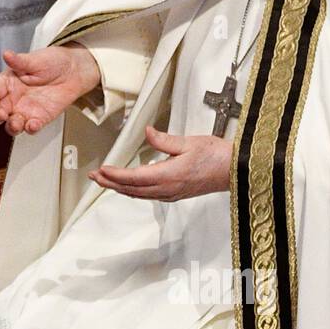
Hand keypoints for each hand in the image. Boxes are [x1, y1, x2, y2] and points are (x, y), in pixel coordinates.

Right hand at [0, 44, 100, 135]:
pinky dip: (31, 129)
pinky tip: (32, 124)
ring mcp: (26, 110)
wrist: (73, 71)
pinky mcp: (39, 118)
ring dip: (11, 126)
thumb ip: (19, 61)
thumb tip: (7, 54)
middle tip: (1, 115)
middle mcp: (14, 98)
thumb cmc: (52, 62)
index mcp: (8, 82)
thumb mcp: (34, 59)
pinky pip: (31, 127)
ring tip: (16, 123)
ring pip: (12, 124)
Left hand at [89, 125, 232, 200]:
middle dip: (111, 183)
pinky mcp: (176, 194)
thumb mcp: (189, 142)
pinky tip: (129, 186)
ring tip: (105, 181)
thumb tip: (147, 133)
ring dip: (120, 188)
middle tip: (94, 177)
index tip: (102, 170)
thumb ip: (164, 140)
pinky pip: (148, 195)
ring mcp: (172, 193)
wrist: (235, 171)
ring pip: (139, 194)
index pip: (135, 177)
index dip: (116, 174)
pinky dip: (133, 191)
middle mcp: (168, 188)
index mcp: (170, 175)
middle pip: (132, 189)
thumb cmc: (217, 156)